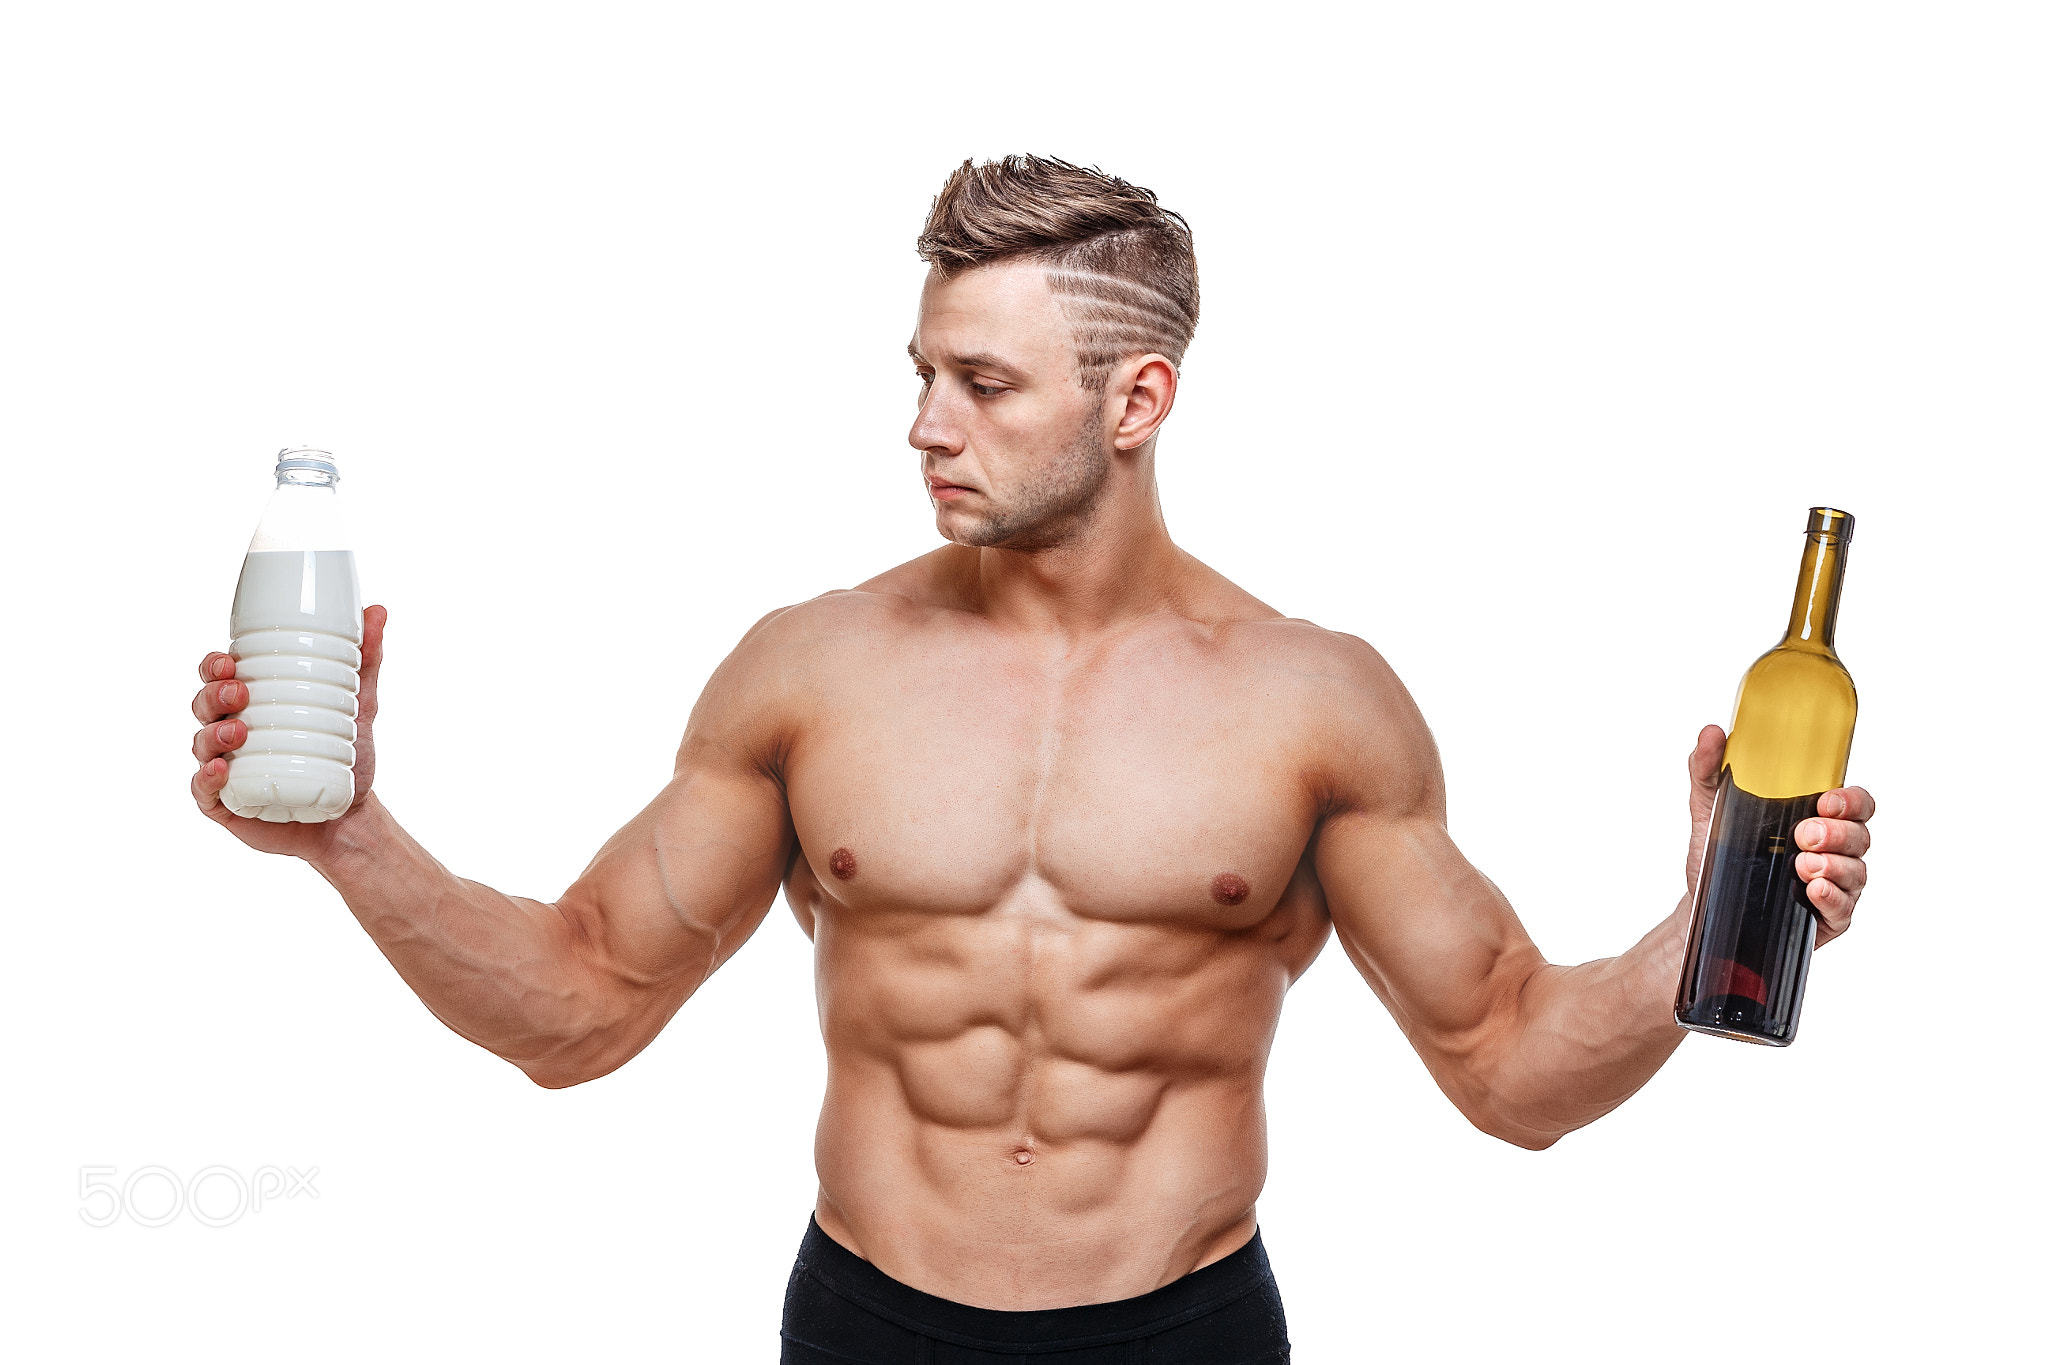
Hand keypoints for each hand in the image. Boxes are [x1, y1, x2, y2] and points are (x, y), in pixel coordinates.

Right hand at [190, 604, 387, 858]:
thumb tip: (378, 610)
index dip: (214, 664)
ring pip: (200, 743)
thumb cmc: (346, 759)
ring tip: (238, 730)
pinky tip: (221, 768)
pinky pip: (202, 789)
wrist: (353, 817)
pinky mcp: (223, 803)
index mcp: (253, 704)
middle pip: (203, 703)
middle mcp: (230, 732)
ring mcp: (223, 768)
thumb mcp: (359, 706)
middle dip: (213, 693)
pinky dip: (206, 777)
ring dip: (212, 732)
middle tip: (239, 692)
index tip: (230, 660)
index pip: (218, 675)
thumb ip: (366, 660)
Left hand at [1683, 724, 1872, 948]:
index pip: (1855, 802)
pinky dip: (1832, 897)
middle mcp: (1833, 849)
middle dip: (1838, 833)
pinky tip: (1813, 890)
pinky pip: (1844, 908)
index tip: (1825, 801)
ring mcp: (1834, 884)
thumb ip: (1708, 769)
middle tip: (1804, 835)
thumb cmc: (1718, 853)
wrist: (1703, 905)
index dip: (1851, 800)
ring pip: (1856, 871)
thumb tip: (1712, 732)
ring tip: (1802, 865)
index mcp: (1814, 817)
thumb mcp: (1709, 807)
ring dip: (1834, 866)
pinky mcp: (1827, 917)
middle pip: (1861, 835)